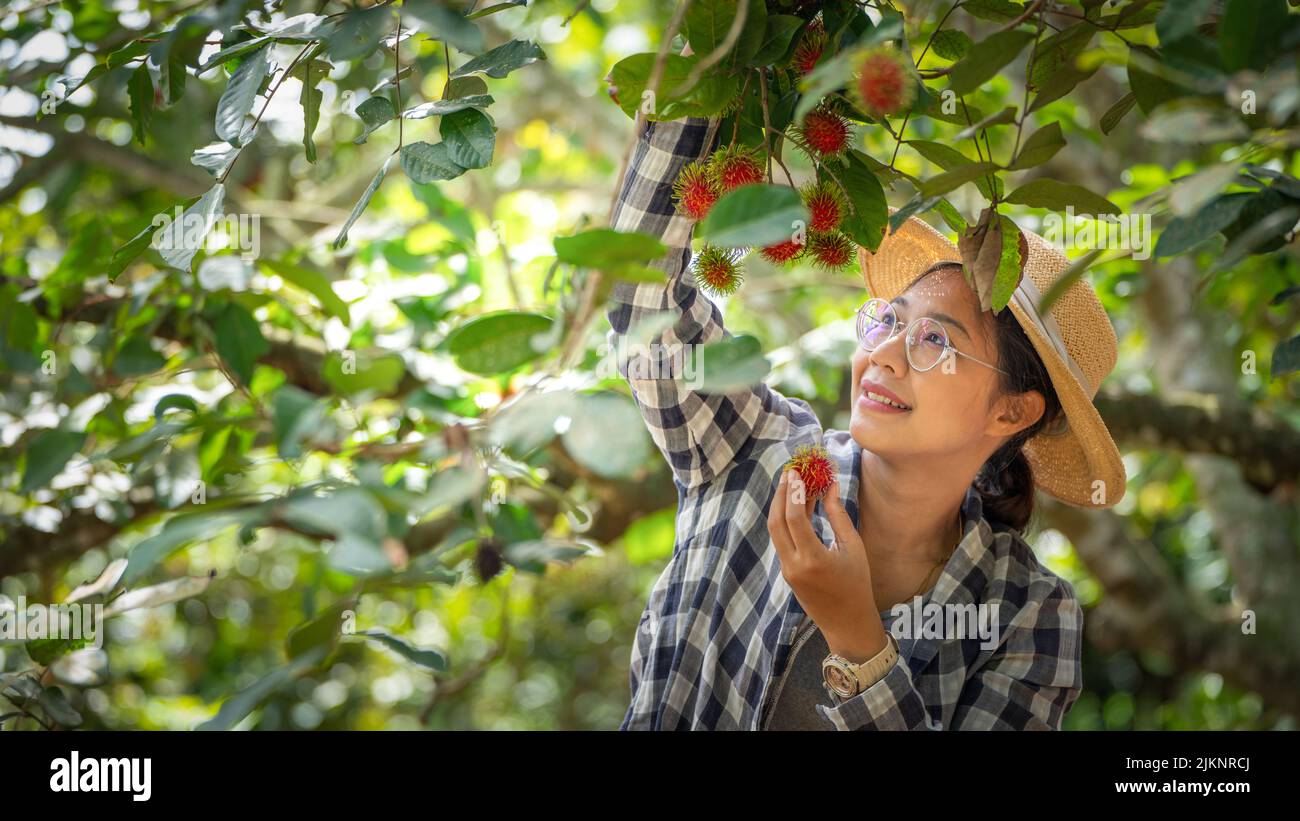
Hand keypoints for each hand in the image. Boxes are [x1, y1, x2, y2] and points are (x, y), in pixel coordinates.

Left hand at [767, 469, 887, 662]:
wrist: (846, 622)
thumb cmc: (857, 584)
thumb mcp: (853, 547)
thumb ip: (838, 515)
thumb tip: (830, 485)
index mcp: (812, 559)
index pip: (794, 519)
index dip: (793, 493)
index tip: (796, 472)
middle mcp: (794, 565)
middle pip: (776, 522)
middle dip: (781, 495)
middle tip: (789, 473)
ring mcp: (787, 570)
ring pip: (776, 531)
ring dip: (782, 506)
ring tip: (793, 485)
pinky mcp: (786, 572)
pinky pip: (782, 541)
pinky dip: (787, 521)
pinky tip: (799, 507)